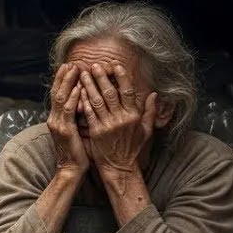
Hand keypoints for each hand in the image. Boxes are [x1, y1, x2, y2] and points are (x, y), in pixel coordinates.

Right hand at [46, 63, 89, 175]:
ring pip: (61, 98)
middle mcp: (54, 119)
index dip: (62, 81)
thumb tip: (84, 102)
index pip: (58, 95)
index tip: (69, 67)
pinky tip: (79, 88)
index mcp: (57, 118)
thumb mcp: (75, 130)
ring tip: (74, 69)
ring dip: (68, 82)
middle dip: (63, 77)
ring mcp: (58, 124)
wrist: (72, 169)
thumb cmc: (77, 151)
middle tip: (70, 63)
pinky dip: (74, 98)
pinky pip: (69, 111)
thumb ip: (77, 116)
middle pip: (56, 93)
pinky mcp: (65, 130)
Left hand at [77, 62, 157, 176]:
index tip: (114, 65)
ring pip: (97, 100)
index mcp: (134, 115)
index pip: (128, 91)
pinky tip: (78, 91)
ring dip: (89, 85)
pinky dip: (83, 101)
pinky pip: (88, 113)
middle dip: (101, 77)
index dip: (121, 77)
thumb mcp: (146, 130)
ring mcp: (108, 125)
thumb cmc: (133, 149)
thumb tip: (154, 94)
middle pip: (110, 92)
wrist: (120, 167)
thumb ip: (150, 112)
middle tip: (94, 65)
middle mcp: (121, 118)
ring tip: (83, 73)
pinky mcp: (96, 132)